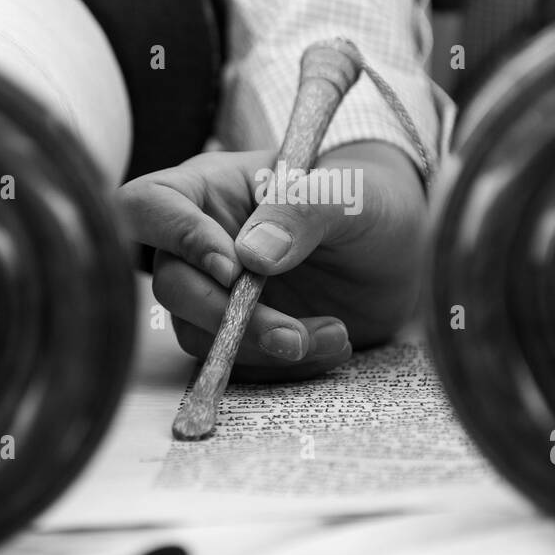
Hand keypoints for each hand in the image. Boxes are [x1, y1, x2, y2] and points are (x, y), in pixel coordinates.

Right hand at [115, 141, 424, 380]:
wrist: (403, 248)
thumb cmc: (369, 198)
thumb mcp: (350, 194)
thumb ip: (303, 211)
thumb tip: (251, 257)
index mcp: (213, 188)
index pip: (151, 206)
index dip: (177, 240)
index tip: (234, 269)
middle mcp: (203, 240)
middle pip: (172, 285)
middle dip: (228, 318)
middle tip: (291, 333)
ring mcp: (220, 291)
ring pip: (200, 333)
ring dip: (263, 348)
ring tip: (334, 333)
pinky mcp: (242, 332)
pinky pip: (237, 362)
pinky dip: (284, 366)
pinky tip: (334, 343)